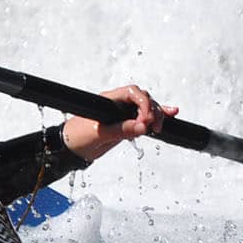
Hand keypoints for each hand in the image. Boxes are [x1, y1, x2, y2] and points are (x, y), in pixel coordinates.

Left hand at [62, 84, 176, 161]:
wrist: (70, 149)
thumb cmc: (78, 136)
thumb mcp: (99, 134)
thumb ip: (121, 130)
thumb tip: (143, 127)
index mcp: (109, 100)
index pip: (132, 93)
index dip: (143, 104)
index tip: (146, 121)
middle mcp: (117, 104)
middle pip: (143, 99)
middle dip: (152, 111)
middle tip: (153, 127)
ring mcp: (123, 114)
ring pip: (146, 108)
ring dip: (156, 115)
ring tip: (159, 127)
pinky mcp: (126, 124)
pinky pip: (144, 119)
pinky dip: (156, 117)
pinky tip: (171, 114)